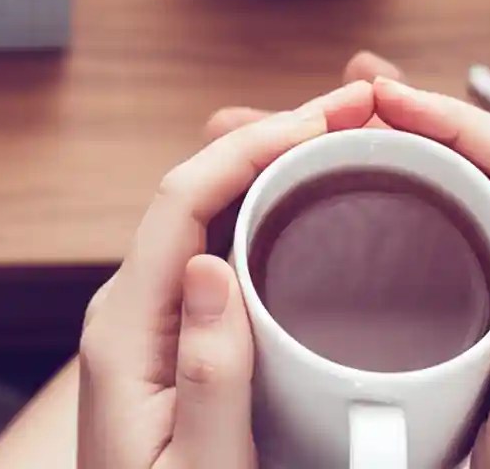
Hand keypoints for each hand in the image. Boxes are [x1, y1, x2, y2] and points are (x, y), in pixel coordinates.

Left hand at [77, 81, 375, 468]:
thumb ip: (207, 381)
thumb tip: (214, 266)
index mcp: (127, 329)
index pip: (185, 198)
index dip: (256, 143)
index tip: (329, 121)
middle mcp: (136, 307)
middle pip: (203, 186)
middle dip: (281, 133)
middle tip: (363, 109)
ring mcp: (159, 317)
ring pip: (219, 207)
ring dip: (283, 160)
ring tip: (355, 135)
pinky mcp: (185, 332)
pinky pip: (230, 242)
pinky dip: (279, 204)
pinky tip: (325, 197)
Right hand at [207, 52, 489, 467]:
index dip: (453, 117)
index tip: (383, 99)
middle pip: (475, 167)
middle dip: (402, 121)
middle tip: (329, 98)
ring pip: (447, 198)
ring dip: (385, 154)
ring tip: (312, 136)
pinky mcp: (473, 323)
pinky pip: (431, 239)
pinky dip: (383, 205)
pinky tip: (335, 209)